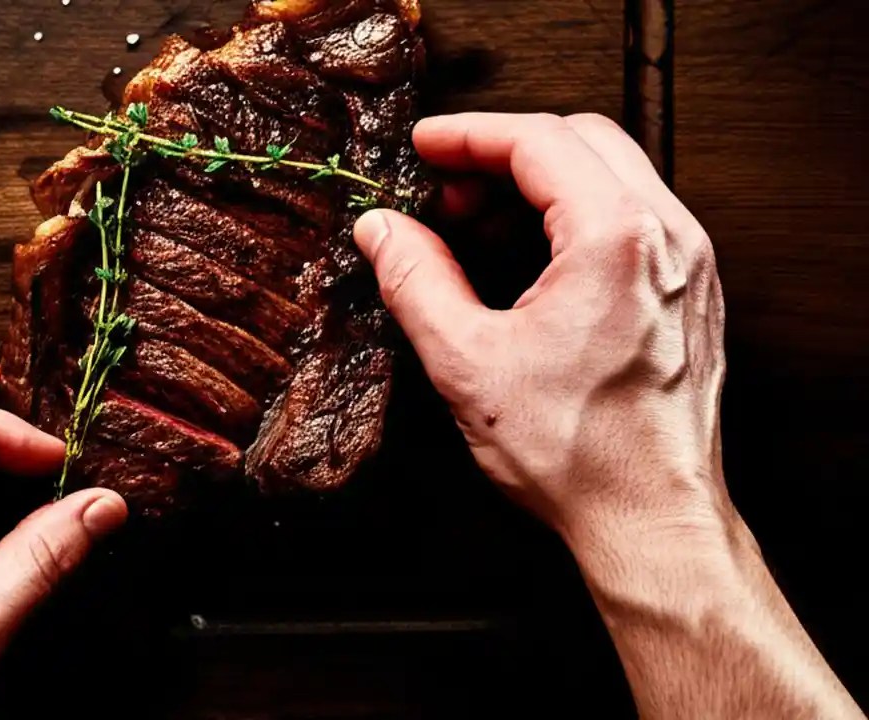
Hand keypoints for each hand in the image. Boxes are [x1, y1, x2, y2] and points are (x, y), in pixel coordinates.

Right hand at [355, 112, 726, 547]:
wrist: (651, 520)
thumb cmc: (579, 455)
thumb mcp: (468, 363)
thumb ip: (416, 281)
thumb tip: (384, 231)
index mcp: (616, 240)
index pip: (538, 141)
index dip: (468, 135)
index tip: (425, 146)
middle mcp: (668, 239)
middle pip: (583, 139)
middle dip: (505, 151)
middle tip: (447, 189)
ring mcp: (688, 264)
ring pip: (612, 174)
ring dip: (541, 181)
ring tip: (481, 223)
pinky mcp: (690, 293)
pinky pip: (633, 217)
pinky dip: (576, 213)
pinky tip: (529, 258)